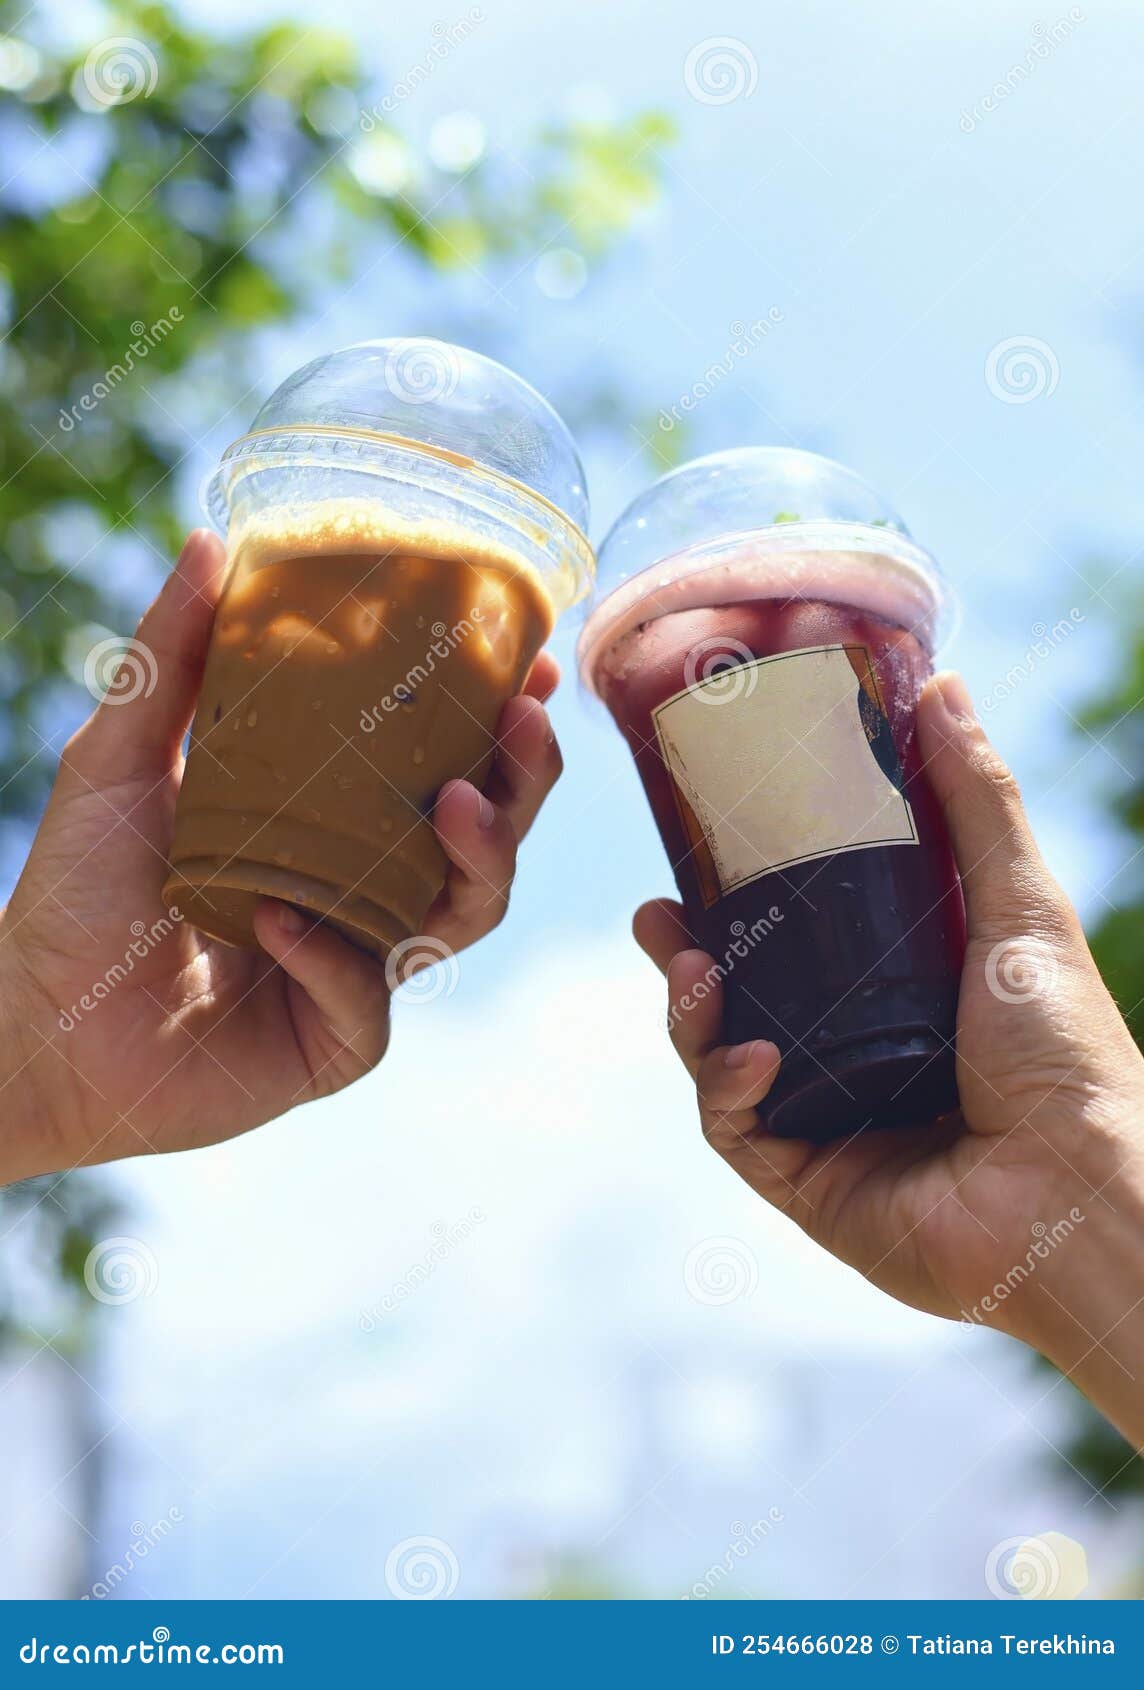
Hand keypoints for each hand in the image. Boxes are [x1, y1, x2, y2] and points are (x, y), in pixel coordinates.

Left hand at [0, 531, 562, 1180]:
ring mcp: (358, 968)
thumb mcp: (121, 756)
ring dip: (476, 858)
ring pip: (462, 916)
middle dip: (522, 784)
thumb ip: (169, 657)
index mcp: (337, 822)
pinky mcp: (333, 1042)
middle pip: (484, 839)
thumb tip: (209, 540)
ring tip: (455, 802)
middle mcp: (364, 891)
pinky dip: (332, 957)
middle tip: (521, 724)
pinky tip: (280, 918)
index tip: (529, 664)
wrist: (30, 1025)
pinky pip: (366, 1000)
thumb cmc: (77, 888)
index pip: (445, 765)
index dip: (499, 721)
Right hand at [635, 671, 1143, 1445]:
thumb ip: (976, 800)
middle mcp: (852, 1052)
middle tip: (658, 917)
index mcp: (894, 989)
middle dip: (688, 957)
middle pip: (740, 995)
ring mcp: (823, 1118)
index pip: (795, 934)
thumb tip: (942, 688)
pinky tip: (751, 1057)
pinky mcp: (805, 1181)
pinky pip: (736, 1128)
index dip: (737, 895)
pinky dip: (729, 1087)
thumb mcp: (1017, 905)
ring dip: (692, 1013)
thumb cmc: (1067, 1054)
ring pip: (720, 1057)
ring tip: (696, 970)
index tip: (696, 849)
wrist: (1078, 1193)